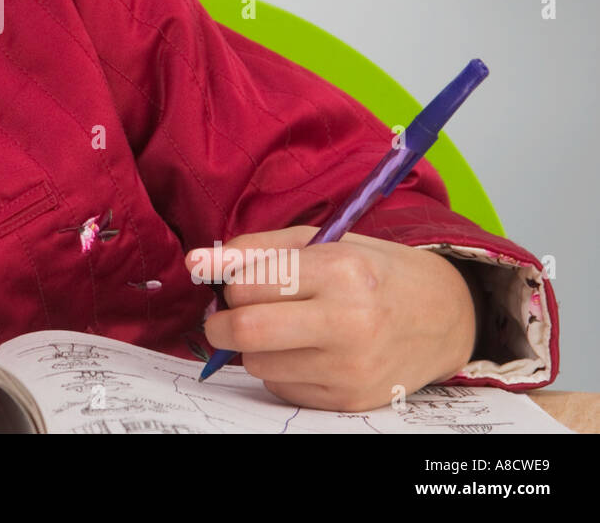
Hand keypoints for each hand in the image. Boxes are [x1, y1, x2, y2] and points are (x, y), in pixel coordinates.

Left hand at [185, 225, 476, 410]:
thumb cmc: (373, 271)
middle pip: (246, 331)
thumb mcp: (321, 241)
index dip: (229, 284)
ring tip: (284, 328)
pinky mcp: (349, 400)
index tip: (236, 283)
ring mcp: (351, 367)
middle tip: (226, 316)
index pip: (248, 284)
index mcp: (342, 270)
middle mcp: (350, 322)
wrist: (445, 317)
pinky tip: (308, 351)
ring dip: (254, 348)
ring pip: (257, 364)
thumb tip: (196, 265)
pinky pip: (281, 388)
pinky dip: (281, 370)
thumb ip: (254, 249)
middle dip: (220, 324)